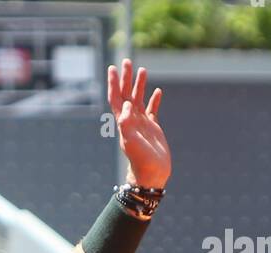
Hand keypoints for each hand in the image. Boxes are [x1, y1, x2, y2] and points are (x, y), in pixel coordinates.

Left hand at [107, 59, 170, 188]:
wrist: (151, 174)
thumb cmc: (140, 160)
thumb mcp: (131, 141)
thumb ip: (126, 123)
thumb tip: (125, 104)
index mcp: (123, 121)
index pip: (116, 98)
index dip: (113, 83)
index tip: (112, 68)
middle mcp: (130, 120)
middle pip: (126, 94)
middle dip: (126, 78)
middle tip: (126, 61)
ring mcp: (142, 123)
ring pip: (139, 99)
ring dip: (139, 85)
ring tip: (142, 70)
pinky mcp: (153, 128)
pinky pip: (153, 109)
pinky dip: (154, 99)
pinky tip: (158, 91)